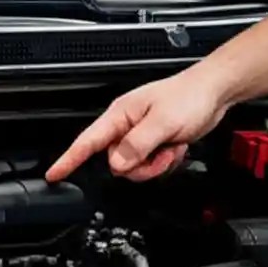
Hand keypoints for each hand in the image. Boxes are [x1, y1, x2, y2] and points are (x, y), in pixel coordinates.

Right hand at [45, 70, 231, 182]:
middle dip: (139, 166)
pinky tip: (174, 147)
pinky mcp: (153, 142)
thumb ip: (137, 144)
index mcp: (120, 115)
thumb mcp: (163, 122)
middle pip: (116, 163)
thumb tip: (117, 164)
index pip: (86, 142)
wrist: (213, 92)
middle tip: (160, 154)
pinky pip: (149, 165)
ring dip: (154, 165)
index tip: (53, 174)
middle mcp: (125, 126)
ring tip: (169, 148)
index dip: (68, 159)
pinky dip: (163, 162)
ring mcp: (139, 135)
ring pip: (133, 167)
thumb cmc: (189, 96)